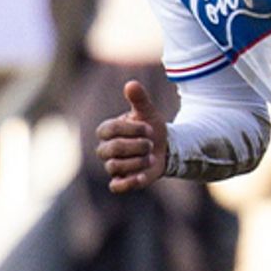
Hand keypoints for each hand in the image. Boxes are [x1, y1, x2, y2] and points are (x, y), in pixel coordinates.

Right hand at [95, 80, 169, 194]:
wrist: (164, 149)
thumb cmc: (151, 128)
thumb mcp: (148, 112)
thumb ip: (139, 99)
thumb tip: (131, 84)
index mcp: (108, 130)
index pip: (109, 129)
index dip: (131, 129)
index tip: (149, 128)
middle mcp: (106, 149)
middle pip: (112, 149)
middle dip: (136, 146)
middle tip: (151, 144)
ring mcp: (112, 165)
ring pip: (114, 166)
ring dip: (137, 162)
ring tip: (151, 157)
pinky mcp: (121, 181)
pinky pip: (116, 186)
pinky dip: (129, 182)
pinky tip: (144, 176)